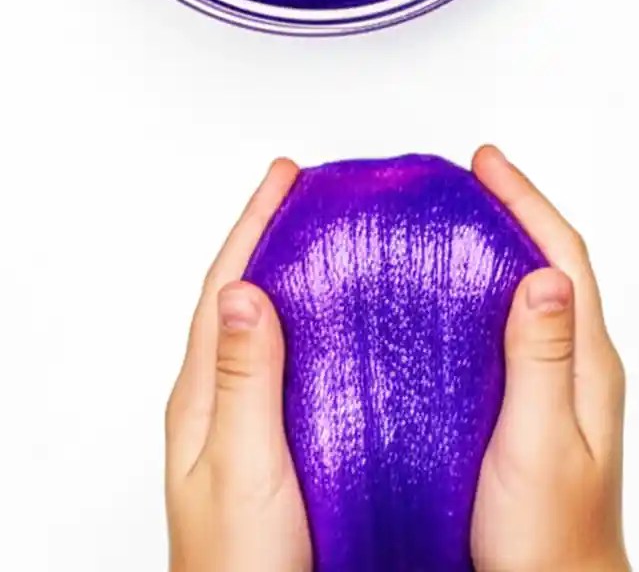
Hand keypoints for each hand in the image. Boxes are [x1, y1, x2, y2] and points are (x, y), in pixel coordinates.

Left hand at [165, 159, 309, 571]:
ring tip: (341, 243)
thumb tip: (248, 292)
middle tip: (314, 194)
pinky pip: (300, 371)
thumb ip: (246, 383)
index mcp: (206, 399)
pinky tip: (360, 335)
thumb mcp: (243, 467)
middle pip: (246, 298)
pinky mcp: (285, 451)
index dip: (255, 225)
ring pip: (274, 334)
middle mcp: (224, 406)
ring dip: (299, 280)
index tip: (287, 177)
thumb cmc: (240, 565)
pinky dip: (323, 333)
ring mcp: (252, 428)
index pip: (227, 289)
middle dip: (274, 237)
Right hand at [470, 146, 629, 571]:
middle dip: (514, 212)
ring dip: (499, 251)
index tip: (487, 164)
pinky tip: (446, 310)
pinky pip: (512, 335)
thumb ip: (542, 360)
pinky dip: (483, 303)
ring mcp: (559, 389)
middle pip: (551, 265)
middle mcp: (579, 368)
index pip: (563, 259)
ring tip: (452, 224)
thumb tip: (544, 275)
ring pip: (532, 297)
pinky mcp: (533, 412)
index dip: (526, 201)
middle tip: (468, 180)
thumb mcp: (540, 442)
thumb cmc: (551, 538)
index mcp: (586, 365)